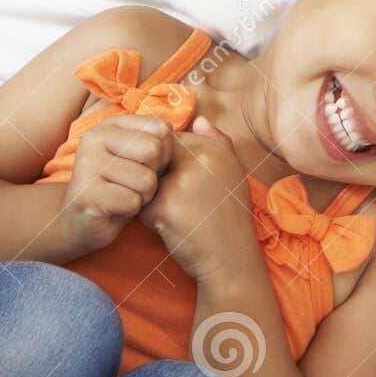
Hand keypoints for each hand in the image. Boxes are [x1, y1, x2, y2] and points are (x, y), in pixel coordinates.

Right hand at [59, 114, 174, 254]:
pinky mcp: (86, 194)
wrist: (83, 221)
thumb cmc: (122, 185)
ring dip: (144, 194)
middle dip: (155, 174)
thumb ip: (165, 139)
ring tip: (125, 195)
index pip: (161, 128)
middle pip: (154, 150)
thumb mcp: (143, 156)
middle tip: (135, 182)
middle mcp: (94, 137)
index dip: (165, 152)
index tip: (147, 164)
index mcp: (111, 123)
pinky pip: (133, 201)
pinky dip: (132, 209)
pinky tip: (116, 208)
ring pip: (146, 179)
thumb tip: (204, 123)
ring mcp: (87, 164)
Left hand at [139, 117, 256, 283]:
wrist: (231, 257)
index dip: (174, 165)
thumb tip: (199, 119)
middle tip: (185, 202)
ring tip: (180, 215)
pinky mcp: (164, 206)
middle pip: (156, 160)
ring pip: (146, 181)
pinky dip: (151, 218)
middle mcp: (199, 159)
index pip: (173, 142)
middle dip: (160, 179)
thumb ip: (218, 141)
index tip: (191, 186)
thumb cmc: (230, 216)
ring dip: (154, 198)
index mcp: (215, 148)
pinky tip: (172, 227)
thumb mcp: (233, 172)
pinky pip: (142, 204)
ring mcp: (180, 182)